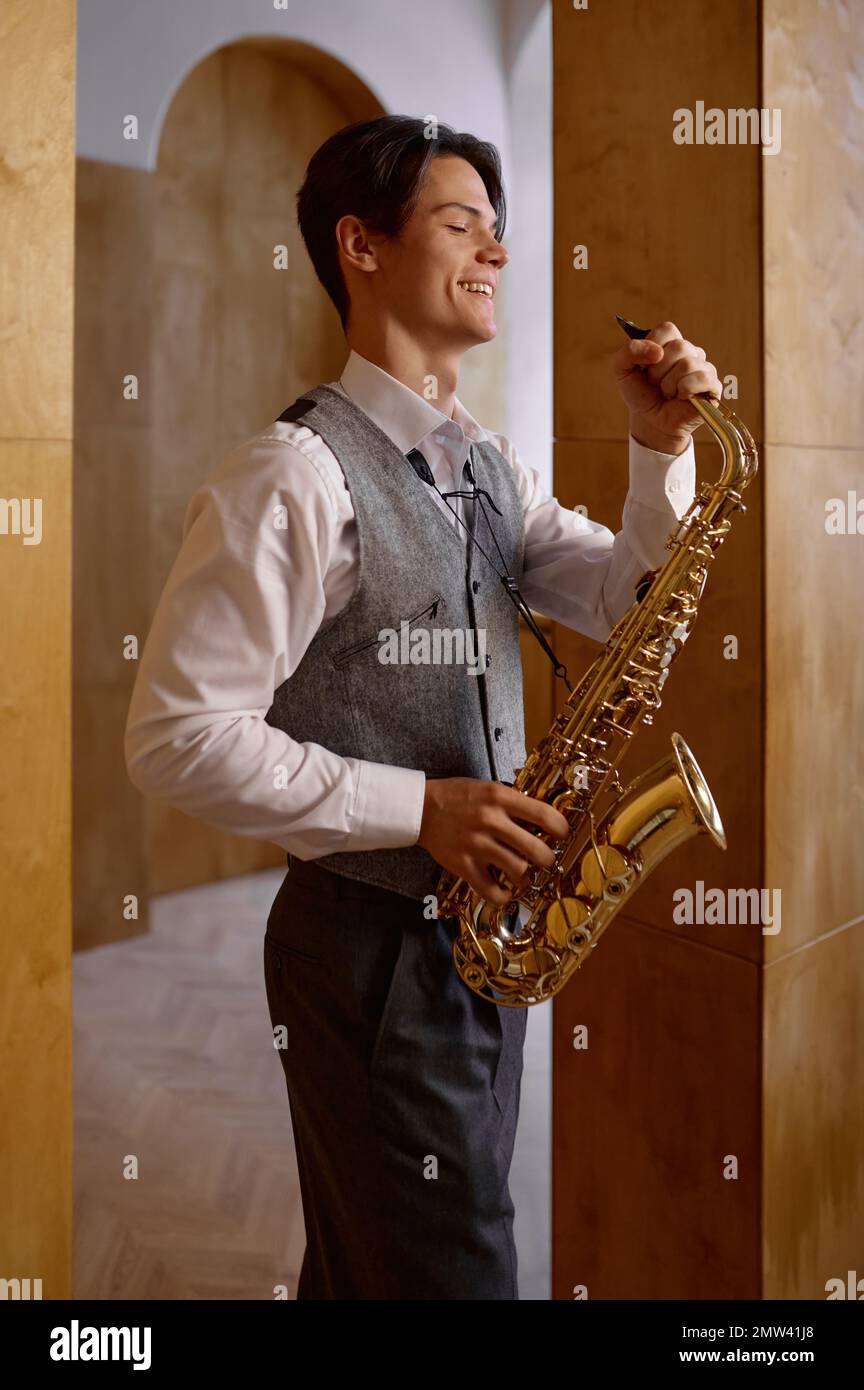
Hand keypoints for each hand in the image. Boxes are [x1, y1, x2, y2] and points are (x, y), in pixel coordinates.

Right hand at [417, 776, 568, 906]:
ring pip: (518, 871)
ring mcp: (476, 845)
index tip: (561, 835)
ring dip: (527, 877)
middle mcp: (490, 821)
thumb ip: (514, 803)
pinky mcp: (463, 865)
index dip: (561, 829)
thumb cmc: (458, 796)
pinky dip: (503, 896)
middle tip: (545, 859)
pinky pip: (491, 891)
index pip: (545, 815)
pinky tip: (505, 890)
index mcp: (499, 798)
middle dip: (548, 859)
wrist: (420, 808)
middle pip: (537, 850)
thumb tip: (545, 820)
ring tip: (524, 874)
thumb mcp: (489, 788)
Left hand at [611, 320, 721, 453]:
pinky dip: (685, 390)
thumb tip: (657, 352)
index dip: (652, 347)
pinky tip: (681, 397)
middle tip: (655, 384)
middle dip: (658, 371)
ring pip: (688, 364)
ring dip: (669, 384)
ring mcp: (704, 368)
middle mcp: (691, 352)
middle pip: (679, 346)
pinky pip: (702, 378)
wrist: (651, 422)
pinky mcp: (713, 386)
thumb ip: (629, 352)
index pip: (667, 329)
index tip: (645, 366)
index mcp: (671, 343)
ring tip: (667, 393)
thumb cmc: (641, 394)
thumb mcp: (622, 371)